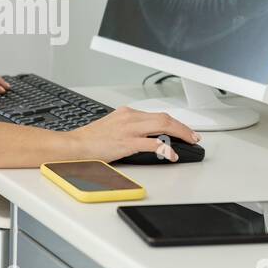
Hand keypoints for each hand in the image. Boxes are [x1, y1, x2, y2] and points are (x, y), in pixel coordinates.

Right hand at [64, 106, 199, 162]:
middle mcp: (130, 117)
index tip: (183, 130)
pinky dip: (165, 149)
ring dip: (180, 134)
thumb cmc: (90, 140)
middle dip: (183, 127)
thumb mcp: (112, 127)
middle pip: (164, 117)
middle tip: (193, 136)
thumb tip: (146, 138)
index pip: (157, 114)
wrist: (74, 145)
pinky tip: (171, 155)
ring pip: (163, 126)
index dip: (175, 122)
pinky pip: (152, 144)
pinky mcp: (127, 143)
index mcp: (127, 113)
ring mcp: (129, 129)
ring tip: (190, 142)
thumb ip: (129, 128)